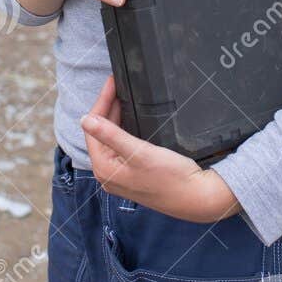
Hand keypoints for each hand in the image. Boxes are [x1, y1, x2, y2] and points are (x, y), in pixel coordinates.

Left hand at [81, 77, 239, 222]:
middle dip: (108, 109)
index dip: (101, 103)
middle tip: (117, 86)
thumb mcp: (139, 152)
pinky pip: (122, 147)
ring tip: (122, 96)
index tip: (111, 83)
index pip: (93, 129)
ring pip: (112, 140)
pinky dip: (124, 130)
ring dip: (116, 119)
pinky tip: (131, 119)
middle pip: (101, 134)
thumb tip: (84, 119)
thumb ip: (111, 135)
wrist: (197, 198)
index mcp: (104, 168)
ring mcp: (121, 175)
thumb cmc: (170, 177)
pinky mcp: (135, 174)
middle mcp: (109, 174)